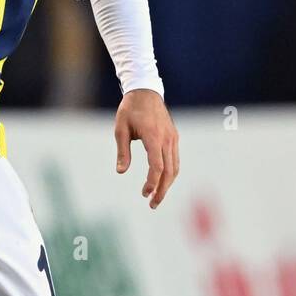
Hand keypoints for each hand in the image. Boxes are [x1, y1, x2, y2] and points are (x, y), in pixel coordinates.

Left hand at [114, 88, 179, 208]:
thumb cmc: (129, 110)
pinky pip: (175, 160)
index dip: (152, 182)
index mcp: (153, 137)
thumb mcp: (120, 130)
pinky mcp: (173, 138)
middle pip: (169, 171)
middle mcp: (167, 139)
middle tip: (152, 205)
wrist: (145, 91)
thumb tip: (121, 172)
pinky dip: (170, 174)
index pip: (157, 166)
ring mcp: (172, 138)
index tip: (144, 194)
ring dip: (167, 184)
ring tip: (156, 197)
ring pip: (175, 167)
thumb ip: (123, 151)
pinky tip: (161, 182)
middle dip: (162, 190)